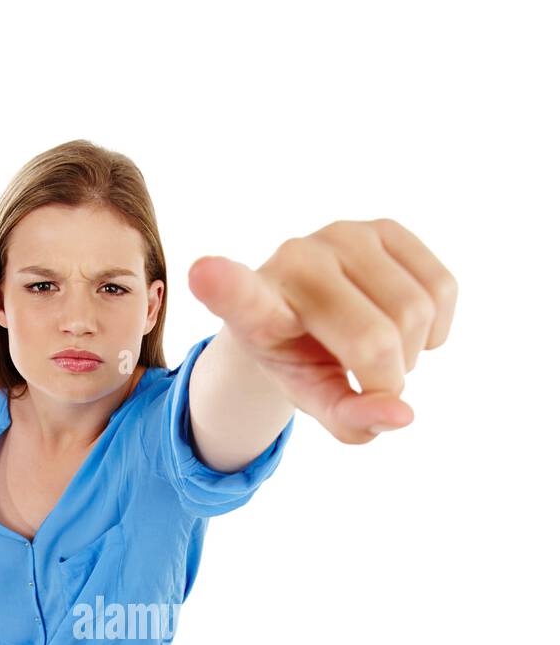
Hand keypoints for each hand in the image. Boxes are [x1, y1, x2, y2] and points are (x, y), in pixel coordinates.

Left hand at [187, 219, 457, 444]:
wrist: (312, 317)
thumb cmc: (303, 361)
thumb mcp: (316, 399)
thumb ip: (349, 417)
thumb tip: (402, 415)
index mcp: (258, 312)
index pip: (242, 297)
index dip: (228, 286)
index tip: (203, 273)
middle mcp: (295, 261)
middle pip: (377, 341)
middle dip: (389, 378)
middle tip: (366, 377)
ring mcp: (341, 236)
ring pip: (415, 313)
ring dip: (413, 353)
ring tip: (379, 349)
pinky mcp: (385, 227)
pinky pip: (441, 288)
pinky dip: (437, 327)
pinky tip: (405, 327)